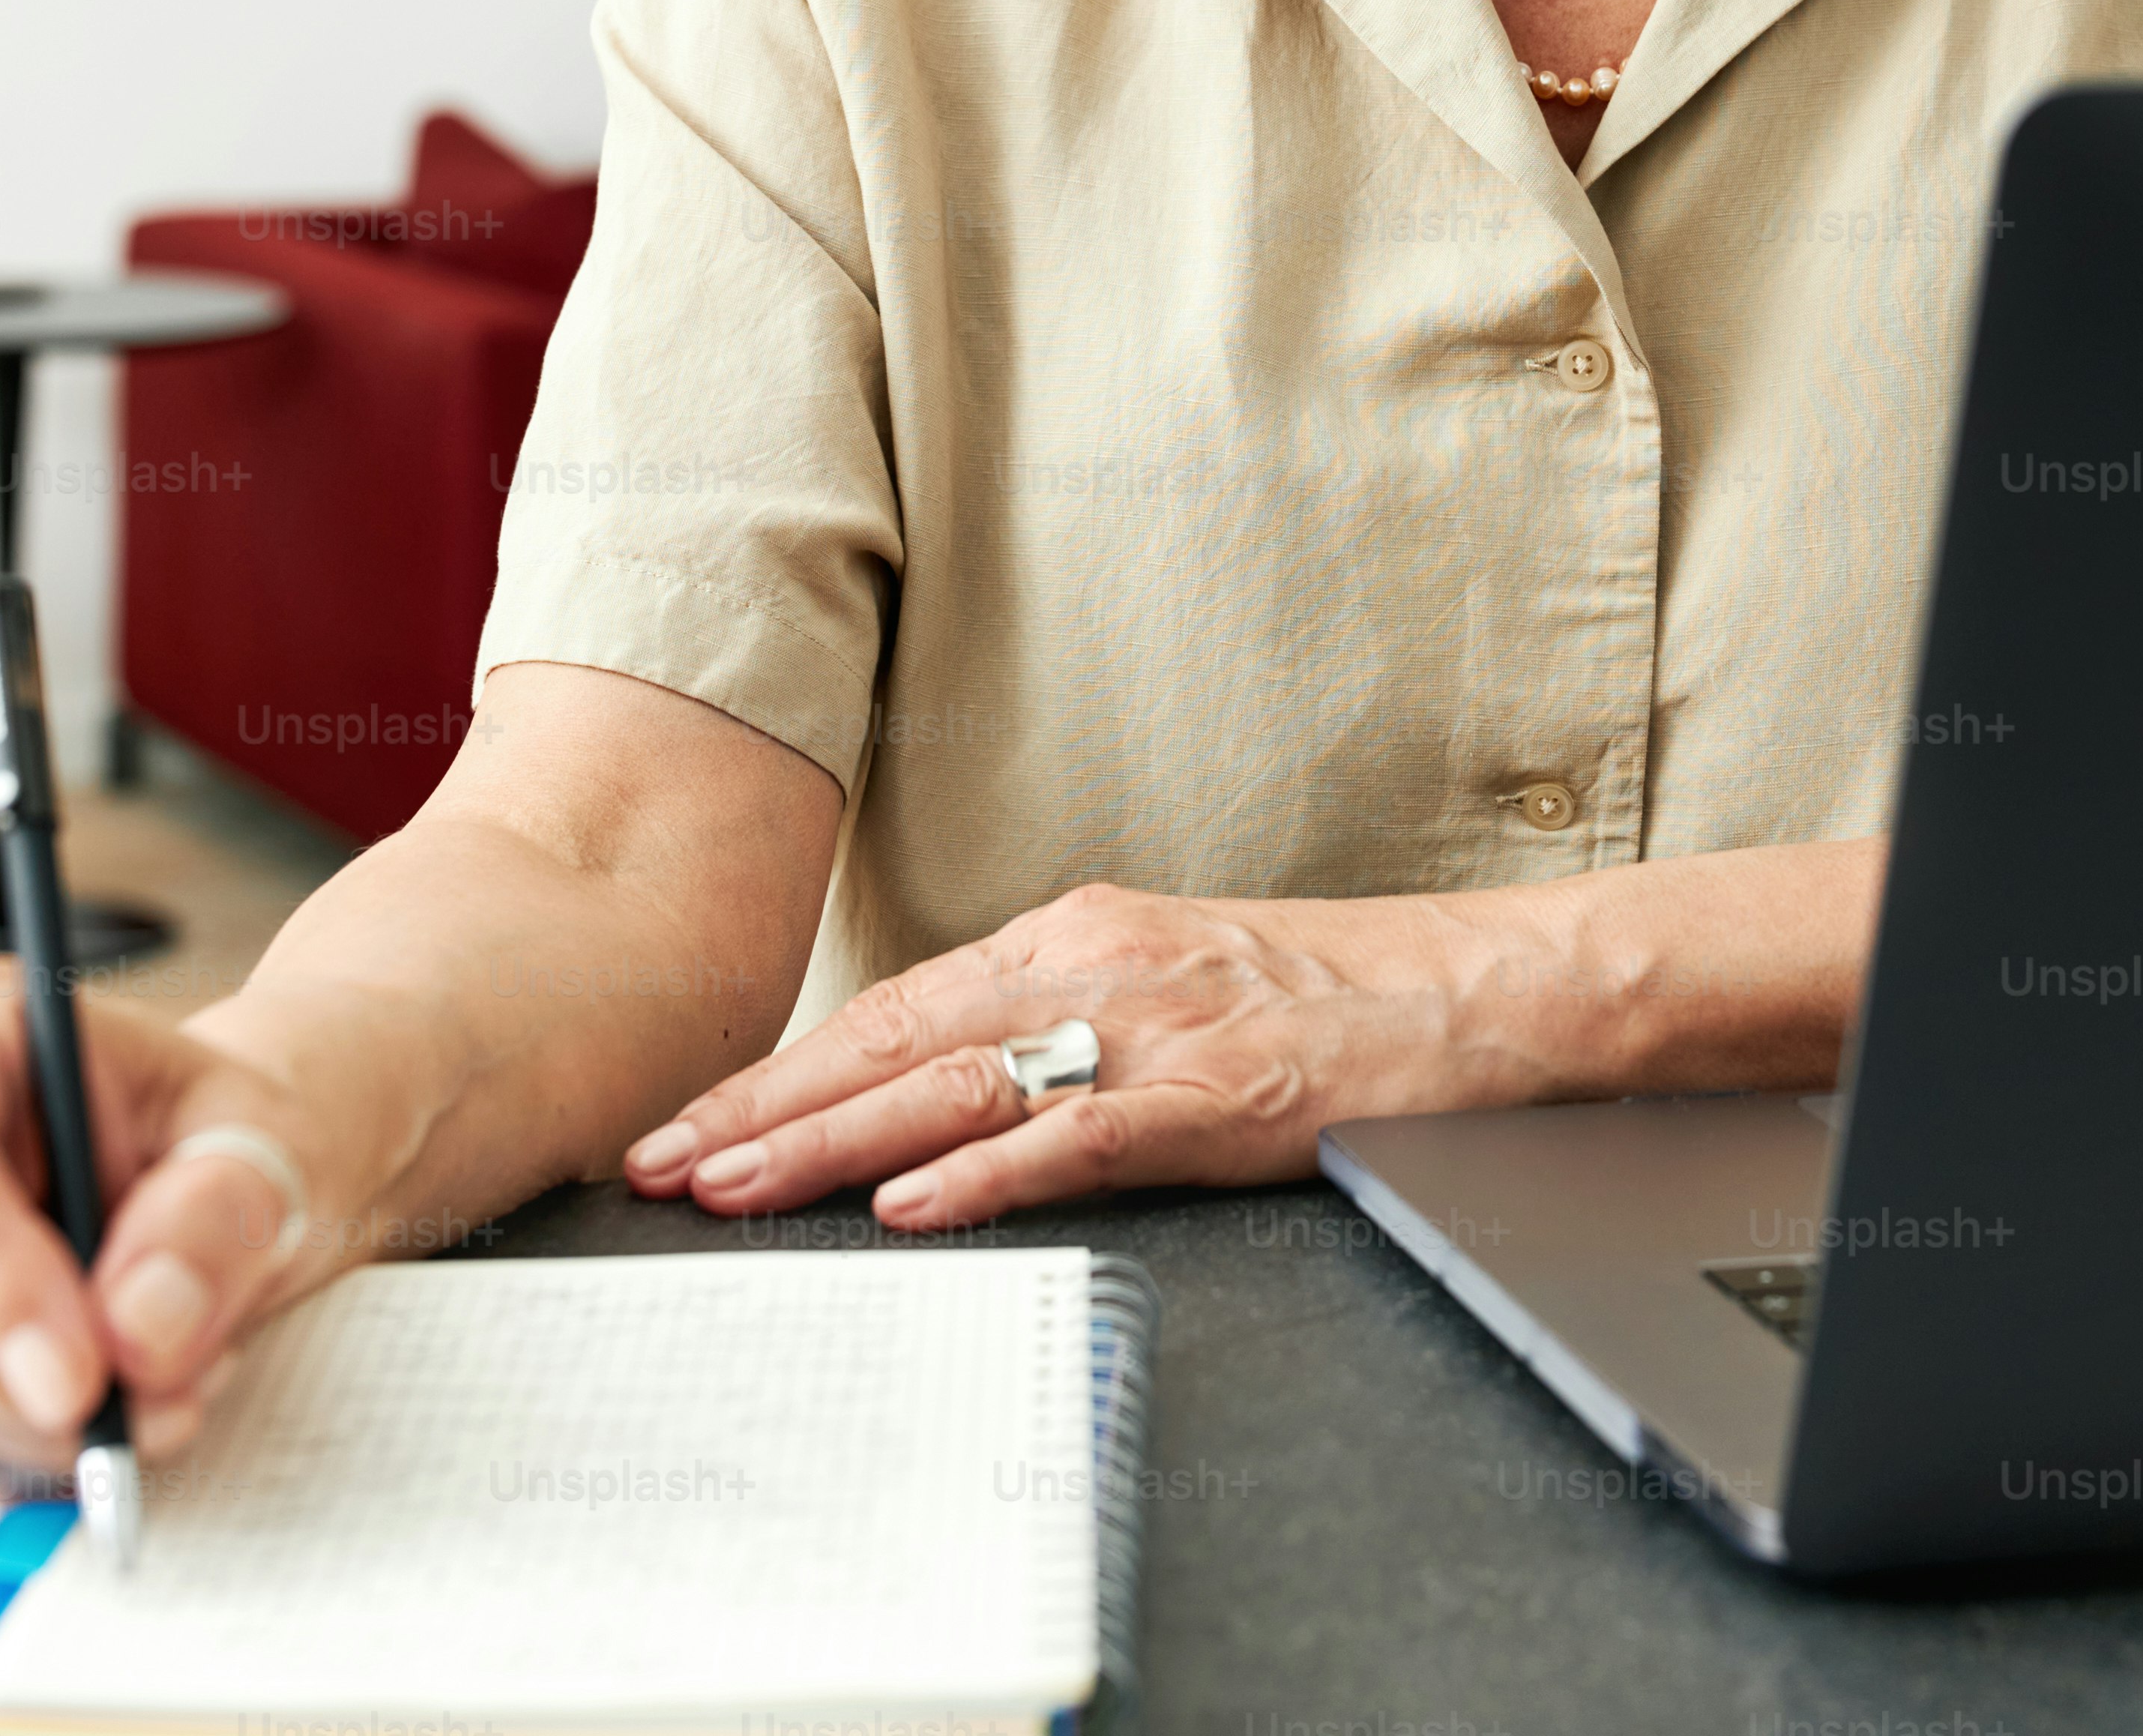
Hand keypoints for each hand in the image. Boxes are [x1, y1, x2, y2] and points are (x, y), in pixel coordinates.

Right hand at [0, 958, 345, 1481]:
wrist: (239, 1177)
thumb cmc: (241, 1135)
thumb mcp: (274, 1144)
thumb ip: (217, 1218)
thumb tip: (137, 1329)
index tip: (80, 1378)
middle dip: (11, 1390)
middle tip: (150, 1413)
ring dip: (35, 1431)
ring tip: (169, 1390)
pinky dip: (28, 1453)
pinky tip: (120, 1405)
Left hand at [619, 882, 1525, 1232]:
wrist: (1486, 989)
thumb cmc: (1332, 998)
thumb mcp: (1171, 984)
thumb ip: (1060, 1026)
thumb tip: (939, 1102)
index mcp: (1078, 936)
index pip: (895, 1007)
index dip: (780, 1069)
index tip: (685, 1122)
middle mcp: (1098, 963)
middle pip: (896, 1040)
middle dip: (762, 1107)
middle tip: (655, 1162)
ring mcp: (1159, 1027)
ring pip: (959, 1085)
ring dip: (829, 1142)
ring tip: (730, 1187)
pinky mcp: (1224, 1095)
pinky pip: (1083, 1135)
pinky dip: (988, 1172)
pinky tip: (911, 1206)